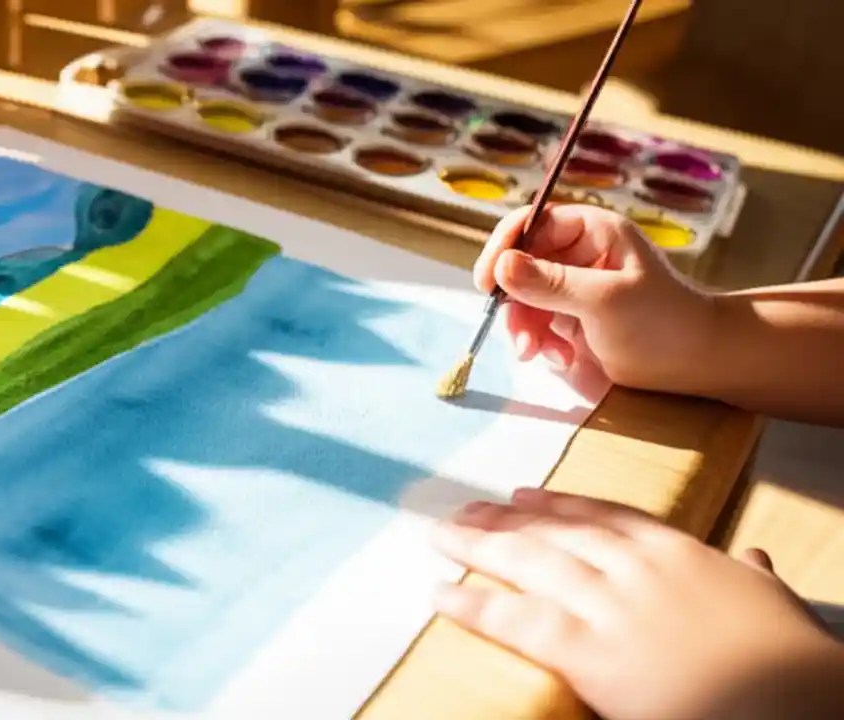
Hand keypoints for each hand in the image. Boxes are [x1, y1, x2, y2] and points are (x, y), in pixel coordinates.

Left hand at [431, 489, 843, 719]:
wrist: (787, 697)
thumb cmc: (788, 658)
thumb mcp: (769, 600)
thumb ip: (747, 574)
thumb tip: (752, 557)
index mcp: (676, 551)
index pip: (604, 518)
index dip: (558, 506)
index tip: (522, 495)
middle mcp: (632, 567)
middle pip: (555, 533)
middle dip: (505, 521)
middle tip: (463, 510)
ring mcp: (607, 604)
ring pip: (529, 563)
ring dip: (479, 546)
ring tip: (440, 535)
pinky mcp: (587, 649)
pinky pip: (517, 621)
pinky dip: (474, 603)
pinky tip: (440, 593)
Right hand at [473, 205, 715, 394]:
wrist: (694, 365)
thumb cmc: (661, 322)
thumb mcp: (605, 300)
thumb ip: (551, 283)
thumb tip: (500, 266)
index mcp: (590, 231)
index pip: (530, 223)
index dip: (503, 247)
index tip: (487, 282)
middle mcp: (576, 253)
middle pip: (517, 265)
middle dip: (513, 302)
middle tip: (517, 334)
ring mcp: (570, 287)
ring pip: (520, 299)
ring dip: (523, 328)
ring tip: (538, 354)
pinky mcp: (568, 318)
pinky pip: (533, 324)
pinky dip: (538, 343)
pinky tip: (559, 358)